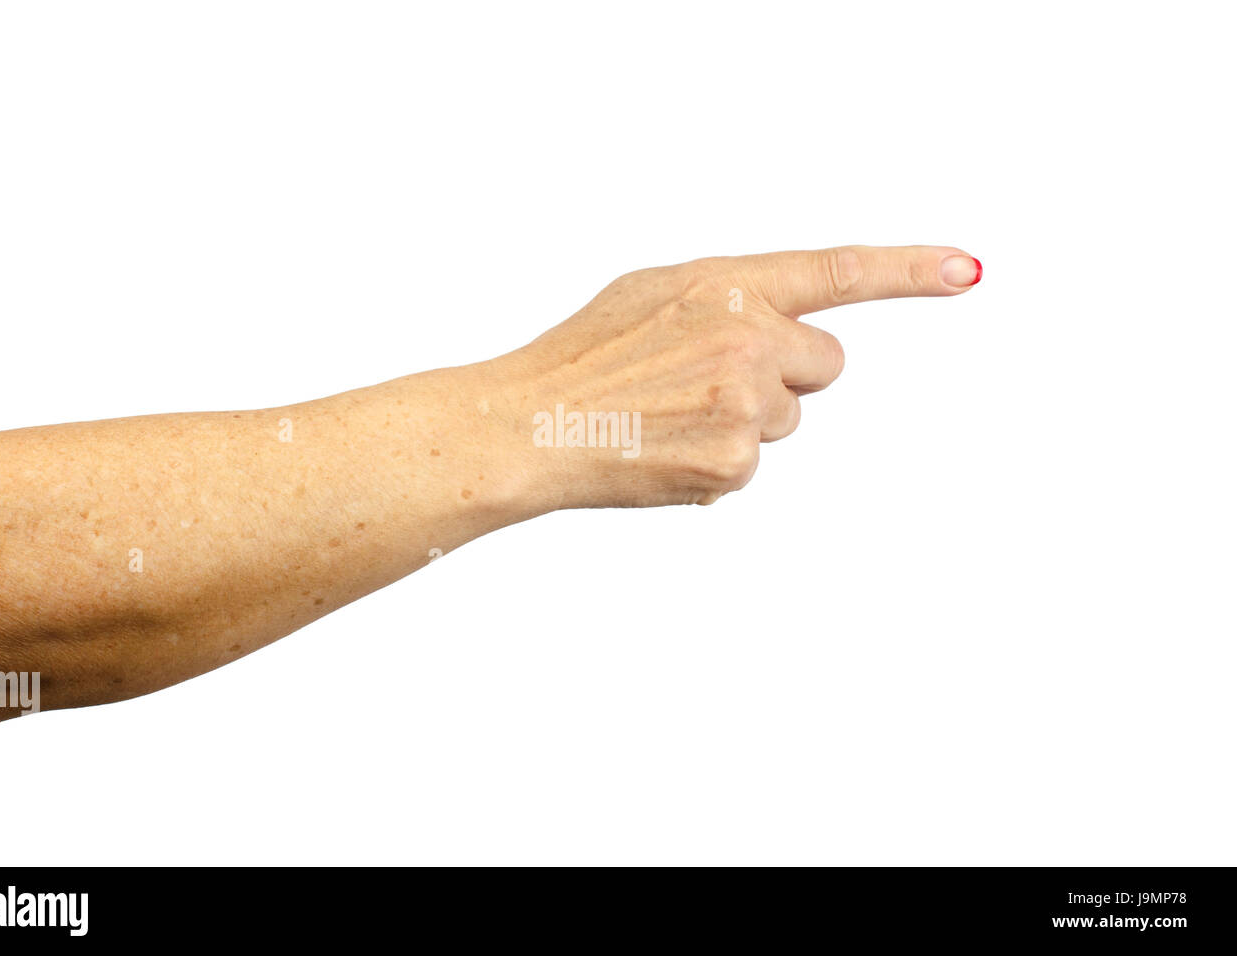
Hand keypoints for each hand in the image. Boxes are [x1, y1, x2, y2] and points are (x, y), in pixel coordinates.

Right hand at [491, 245, 980, 507]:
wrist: (528, 424)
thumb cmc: (583, 358)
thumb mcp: (653, 292)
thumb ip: (727, 296)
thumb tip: (778, 321)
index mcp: (726, 284)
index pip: (837, 271)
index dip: (911, 269)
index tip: (969, 269)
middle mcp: (748, 336)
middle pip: (824, 362)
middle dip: (783, 374)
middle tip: (704, 383)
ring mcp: (745, 403)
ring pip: (787, 419)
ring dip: (744, 421)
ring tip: (669, 419)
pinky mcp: (736, 463)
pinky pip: (754, 464)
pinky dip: (718, 464)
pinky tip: (665, 452)